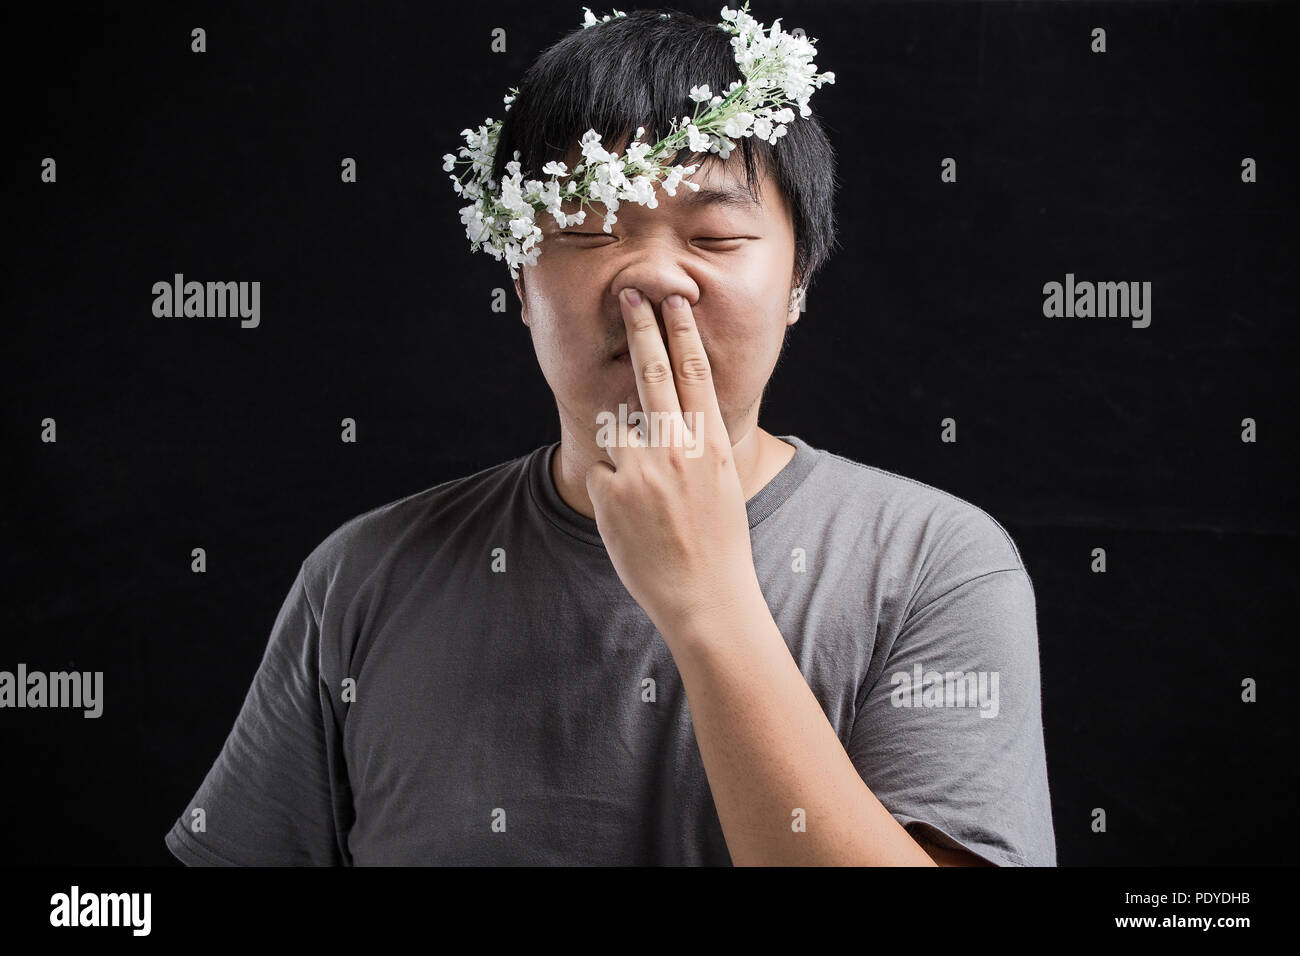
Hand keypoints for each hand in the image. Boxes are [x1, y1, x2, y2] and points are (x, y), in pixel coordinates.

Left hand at [585, 288, 762, 639]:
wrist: (705, 596)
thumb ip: (697, 446)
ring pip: (619, 436)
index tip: (674, 301)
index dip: (682, 333)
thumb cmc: (717, 543)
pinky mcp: (610, 490)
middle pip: (654, 373)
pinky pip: (601, 474)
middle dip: (642, 328)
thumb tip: (675, 416)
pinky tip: (633, 523)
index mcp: (709, 443)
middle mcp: (676, 446)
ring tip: (649, 508)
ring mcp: (641, 467)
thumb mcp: (721, 484)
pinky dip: (611, 494)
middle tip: (630, 293)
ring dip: (627, 461)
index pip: (694, 375)